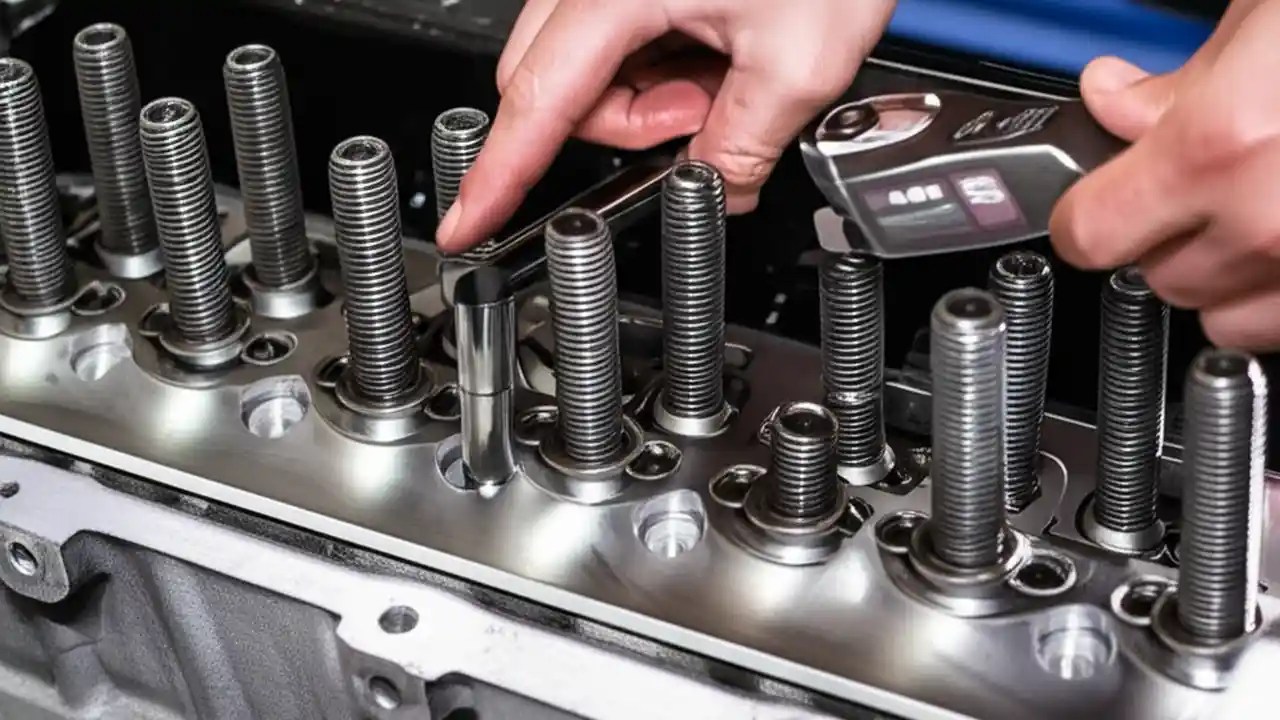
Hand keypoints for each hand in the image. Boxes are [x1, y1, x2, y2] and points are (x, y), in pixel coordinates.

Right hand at [435, 0, 895, 252]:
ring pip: (588, 73)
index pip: (536, 99)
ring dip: (651, 99)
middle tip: (705, 113)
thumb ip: (743, 147)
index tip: (470, 221)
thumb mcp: (801, 60)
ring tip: (725, 72)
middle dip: (626, 127)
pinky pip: (618, 46)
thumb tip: (714, 189)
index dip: (500, 173)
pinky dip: (662, 67)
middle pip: (554, 88)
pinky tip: (717, 51)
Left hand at [1050, 0, 1279, 349]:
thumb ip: (1179, 78)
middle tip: (1198, 180)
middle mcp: (1267, 221)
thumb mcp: (1266, 18)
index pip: (1088, 232)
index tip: (1092, 197)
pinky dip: (1270, 291)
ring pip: (1217, 313)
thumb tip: (1114, 101)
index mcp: (1223, 145)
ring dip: (1219, 271)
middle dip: (1160, 232)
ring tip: (1252, 207)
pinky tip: (1279, 234)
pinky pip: (1274, 326)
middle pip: (1153, 275)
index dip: (1083, 213)